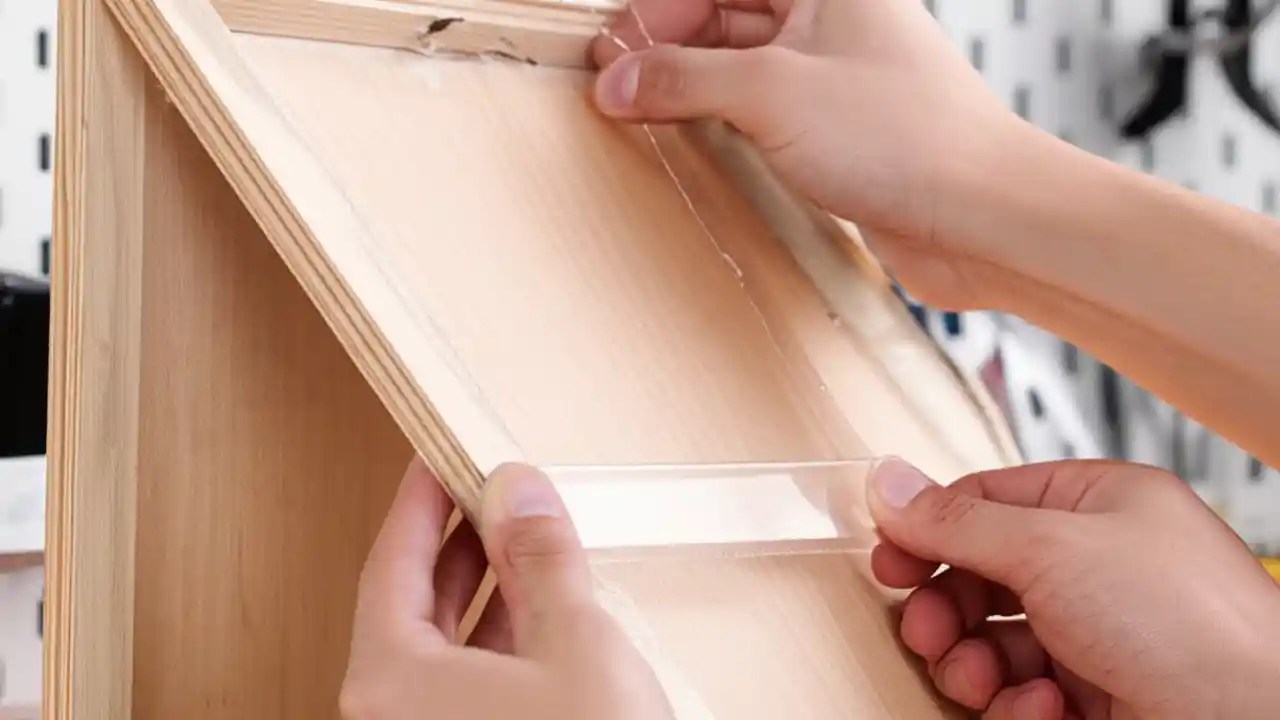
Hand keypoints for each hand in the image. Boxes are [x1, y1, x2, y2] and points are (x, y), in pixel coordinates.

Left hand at [340, 460, 671, 719]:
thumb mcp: (574, 640)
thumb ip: (541, 557)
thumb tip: (518, 490)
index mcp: (392, 680)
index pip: (390, 563)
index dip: (418, 500)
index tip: (436, 455)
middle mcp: (394, 713)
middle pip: (411, 602)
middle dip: (457, 541)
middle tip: (488, 487)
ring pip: (444, 645)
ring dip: (486, 587)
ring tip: (526, 537)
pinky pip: (468, 680)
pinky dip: (501, 636)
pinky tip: (543, 607)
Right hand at [591, 0, 1028, 308]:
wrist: (982, 217)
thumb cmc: (907, 138)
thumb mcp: (773, 93)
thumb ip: (686, 78)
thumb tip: (620, 76)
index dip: (655, 12)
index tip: (610, 54)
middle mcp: (834, 22)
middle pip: (726, 17)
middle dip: (667, 47)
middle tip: (615, 87)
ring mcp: (838, 80)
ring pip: (742, 69)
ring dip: (691, 88)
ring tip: (639, 115)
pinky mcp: (842, 135)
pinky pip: (764, 116)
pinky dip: (724, 124)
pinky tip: (693, 142)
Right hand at [867, 459, 1279, 718]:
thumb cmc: (1189, 625)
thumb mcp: (1051, 548)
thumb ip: (957, 521)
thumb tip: (889, 484)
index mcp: (1098, 505)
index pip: (988, 500)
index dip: (931, 529)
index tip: (888, 558)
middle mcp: (1097, 566)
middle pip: (979, 577)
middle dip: (945, 609)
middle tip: (924, 627)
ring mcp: (1097, 634)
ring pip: (992, 641)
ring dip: (972, 663)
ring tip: (981, 678)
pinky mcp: (1096, 697)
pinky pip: (1021, 694)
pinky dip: (1016, 706)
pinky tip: (1042, 708)